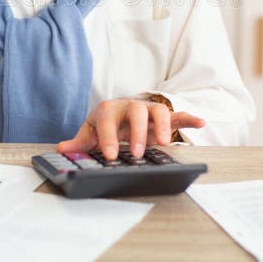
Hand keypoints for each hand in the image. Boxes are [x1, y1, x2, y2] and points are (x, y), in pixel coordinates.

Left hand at [56, 99, 205, 159]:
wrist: (119, 115)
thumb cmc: (105, 125)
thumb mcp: (90, 133)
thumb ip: (78, 143)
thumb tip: (62, 150)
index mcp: (109, 110)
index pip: (108, 120)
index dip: (109, 136)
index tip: (111, 155)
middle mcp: (130, 107)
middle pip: (136, 111)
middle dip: (137, 132)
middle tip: (137, 153)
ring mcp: (148, 111)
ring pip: (158, 110)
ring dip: (162, 125)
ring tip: (164, 143)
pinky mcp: (164, 118)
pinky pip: (178, 115)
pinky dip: (189, 118)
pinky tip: (200, 123)